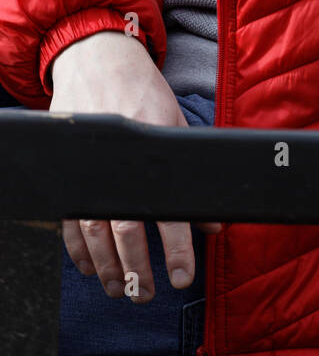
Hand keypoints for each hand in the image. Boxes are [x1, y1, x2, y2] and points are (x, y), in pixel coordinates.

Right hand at [48, 31, 220, 301]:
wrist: (97, 60)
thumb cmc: (143, 91)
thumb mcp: (176, 123)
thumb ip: (191, 173)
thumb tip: (212, 223)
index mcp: (152, 145)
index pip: (166, 209)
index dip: (176, 248)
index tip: (182, 277)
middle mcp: (117, 162)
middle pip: (125, 231)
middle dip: (137, 270)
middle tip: (147, 295)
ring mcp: (88, 168)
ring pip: (93, 233)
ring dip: (107, 267)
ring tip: (120, 289)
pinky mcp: (69, 171)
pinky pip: (68, 220)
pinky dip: (78, 249)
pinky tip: (90, 267)